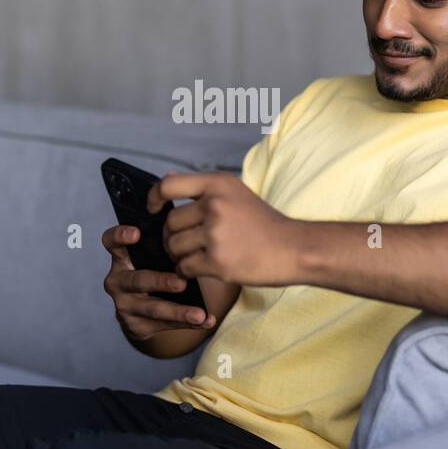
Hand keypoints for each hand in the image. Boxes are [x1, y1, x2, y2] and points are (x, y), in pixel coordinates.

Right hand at [101, 223, 213, 341]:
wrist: (143, 311)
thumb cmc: (154, 271)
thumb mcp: (151, 258)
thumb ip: (163, 248)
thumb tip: (193, 242)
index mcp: (121, 258)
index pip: (111, 242)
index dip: (120, 236)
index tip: (136, 233)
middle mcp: (117, 281)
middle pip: (138, 280)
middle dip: (161, 282)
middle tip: (182, 283)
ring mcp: (124, 305)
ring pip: (153, 309)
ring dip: (179, 312)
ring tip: (199, 314)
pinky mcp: (135, 325)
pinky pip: (165, 325)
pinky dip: (189, 324)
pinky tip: (207, 321)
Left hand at [147, 170, 300, 285]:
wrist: (294, 248)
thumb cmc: (264, 223)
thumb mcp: (236, 193)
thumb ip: (202, 189)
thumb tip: (168, 177)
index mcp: (218, 184)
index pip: (169, 186)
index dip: (154, 198)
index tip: (153, 209)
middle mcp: (215, 205)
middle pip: (170, 223)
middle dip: (173, 236)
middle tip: (187, 243)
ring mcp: (216, 234)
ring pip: (174, 247)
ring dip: (179, 255)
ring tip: (195, 256)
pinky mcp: (218, 262)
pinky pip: (184, 267)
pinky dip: (186, 271)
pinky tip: (200, 268)